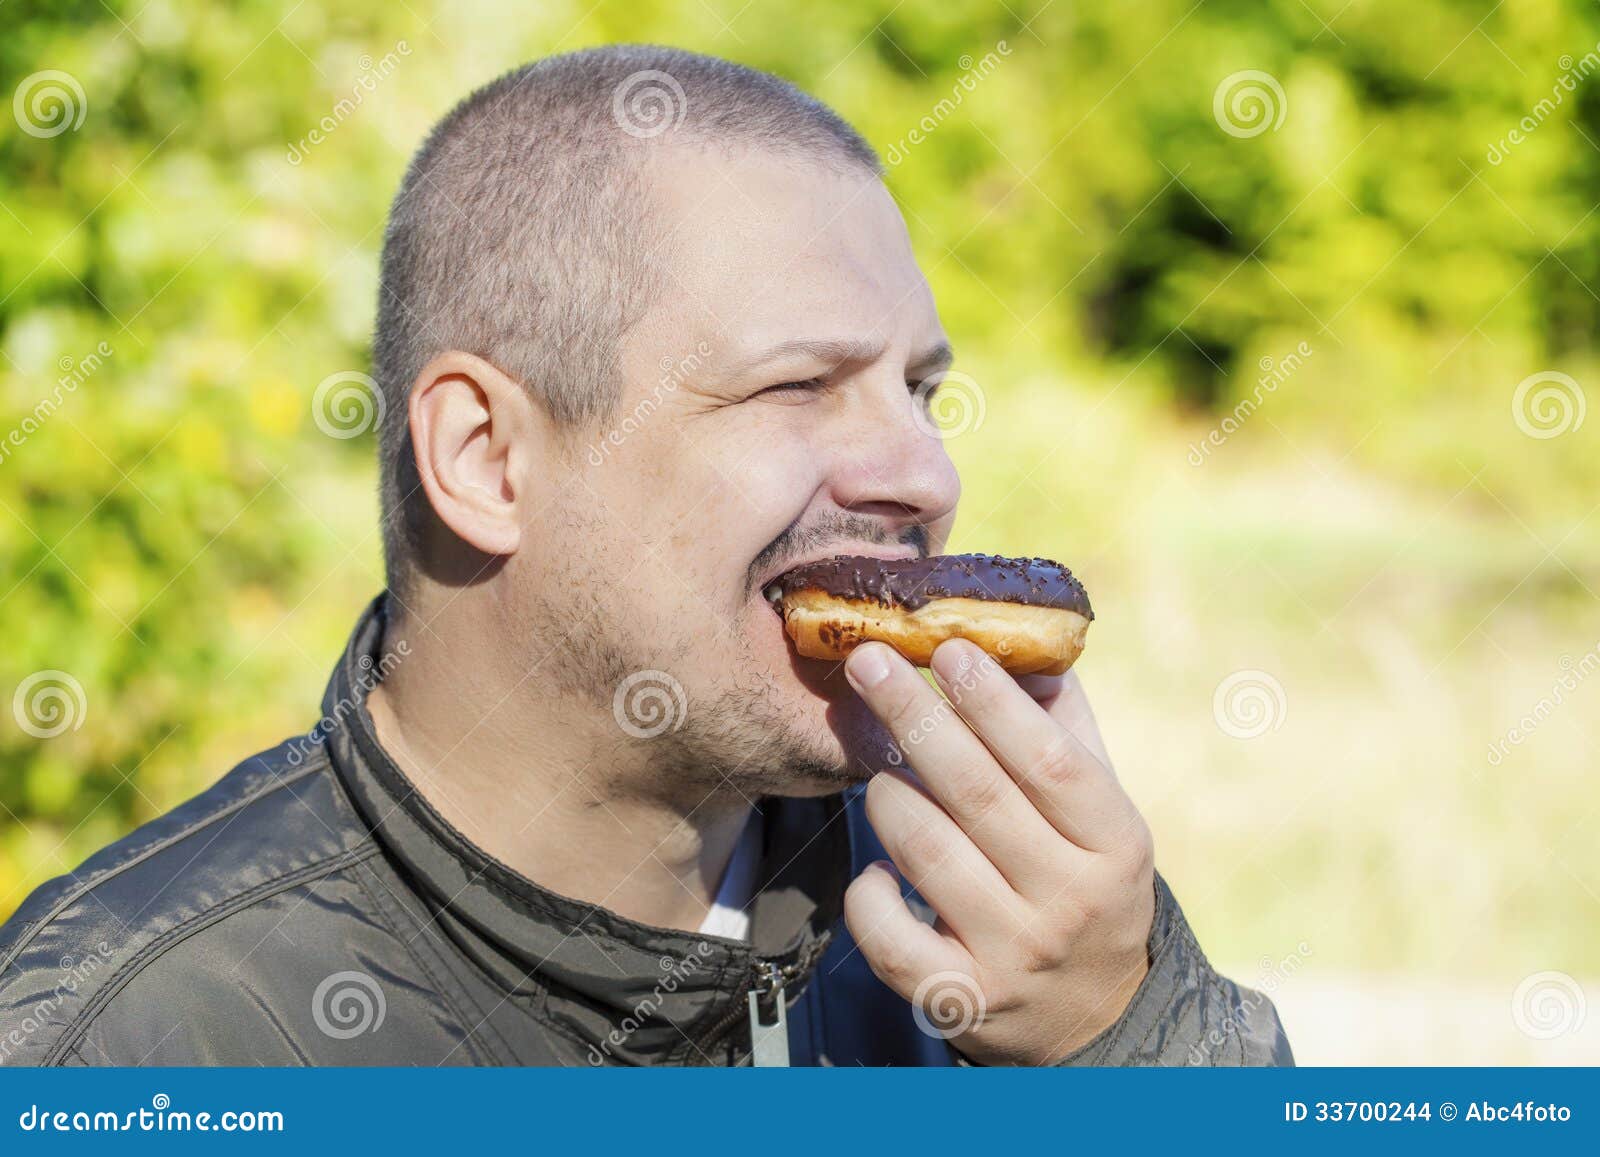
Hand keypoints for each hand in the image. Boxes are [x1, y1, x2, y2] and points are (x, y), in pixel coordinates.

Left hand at [841, 638, 1154, 1064]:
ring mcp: (1014, 956)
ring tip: (879, 770)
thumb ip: (1066, 730)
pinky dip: (868, 893)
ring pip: (926, 853)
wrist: (1095, 1019)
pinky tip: (877, 867)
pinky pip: (888, 936)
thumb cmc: (1086, 883)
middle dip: (914, 717)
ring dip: (888, 795)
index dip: (994, 702)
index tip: (948, 649)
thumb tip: (1020, 644)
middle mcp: (1070, 902)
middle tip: (869, 661)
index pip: (1050, 761)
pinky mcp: (961, 999)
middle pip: (977, 795)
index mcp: (1116, 845)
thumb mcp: (1102, 812)